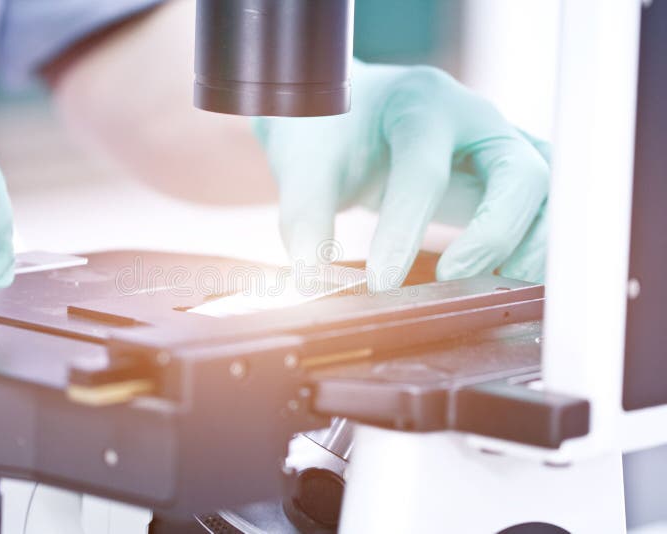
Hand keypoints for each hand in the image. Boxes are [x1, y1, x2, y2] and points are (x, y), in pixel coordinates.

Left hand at [255, 60, 548, 289]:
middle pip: (520, 173)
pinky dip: (536, 244)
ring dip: (534, 245)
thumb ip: (305, 218)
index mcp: (421, 104)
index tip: (380, 285)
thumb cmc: (330, 129)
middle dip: (494, 234)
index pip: (424, 170)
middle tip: (453, 282)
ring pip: (549, 193)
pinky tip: (509, 279)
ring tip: (498, 289)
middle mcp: (475, 119)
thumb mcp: (305, 164)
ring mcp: (500, 145)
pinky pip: (543, 208)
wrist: (348, 108)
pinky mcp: (506, 174)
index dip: (405, 230)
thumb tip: (310, 283)